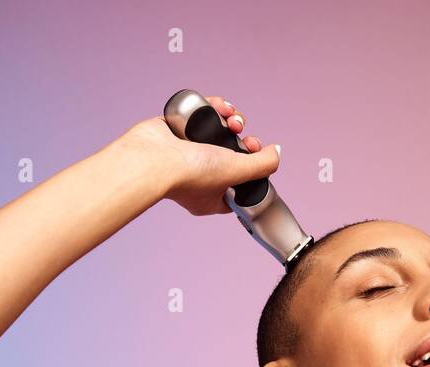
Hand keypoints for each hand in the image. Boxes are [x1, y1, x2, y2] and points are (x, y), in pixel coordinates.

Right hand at [117, 94, 279, 215]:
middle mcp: (199, 174)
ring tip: (230, 119)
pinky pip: (199, 114)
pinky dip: (211, 106)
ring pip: (217, 130)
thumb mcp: (238, 172)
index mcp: (212, 195)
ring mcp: (185, 152)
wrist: (153, 159)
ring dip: (229, 119)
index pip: (240, 181)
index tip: (256, 151)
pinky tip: (219, 106)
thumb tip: (276, 153)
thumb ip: (263, 164)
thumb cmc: (189, 175)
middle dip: (242, 138)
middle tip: (244, 136)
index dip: (253, 164)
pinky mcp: (175, 129)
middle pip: (231, 151)